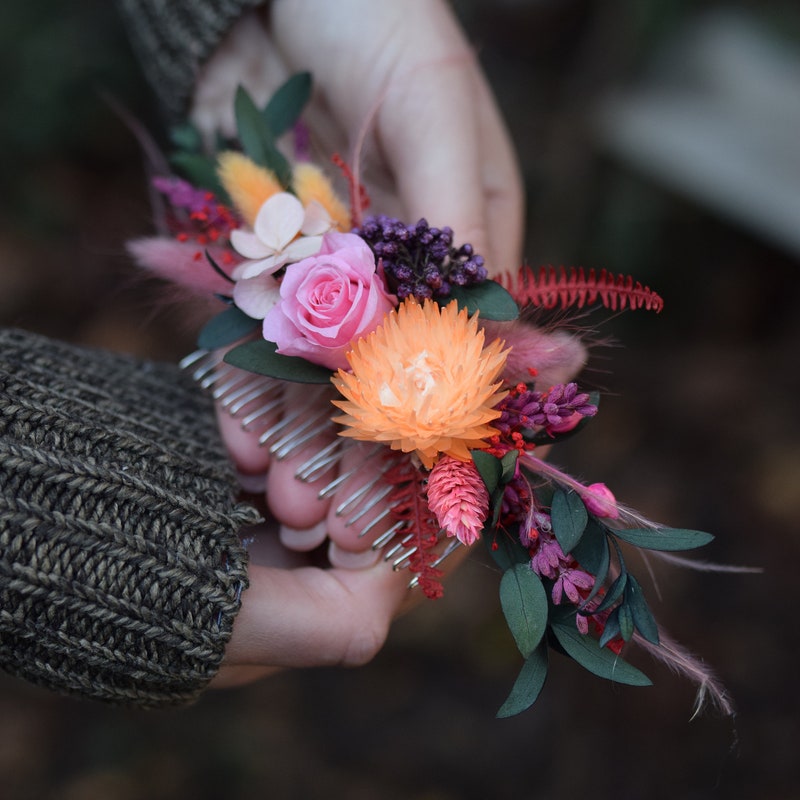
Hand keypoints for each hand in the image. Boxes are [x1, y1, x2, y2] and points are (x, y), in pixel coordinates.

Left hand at [191, 0, 525, 681]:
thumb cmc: (381, 24)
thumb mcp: (436, 113)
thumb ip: (459, 219)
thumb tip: (491, 328)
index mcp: (470, 243)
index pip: (468, 346)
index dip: (445, 419)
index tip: (425, 492)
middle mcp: (404, 272)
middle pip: (389, 375)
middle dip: (366, 451)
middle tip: (339, 522)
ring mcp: (333, 275)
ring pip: (320, 371)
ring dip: (302, 440)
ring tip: (284, 504)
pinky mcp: (267, 267)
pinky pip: (255, 337)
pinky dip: (245, 391)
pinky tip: (239, 448)